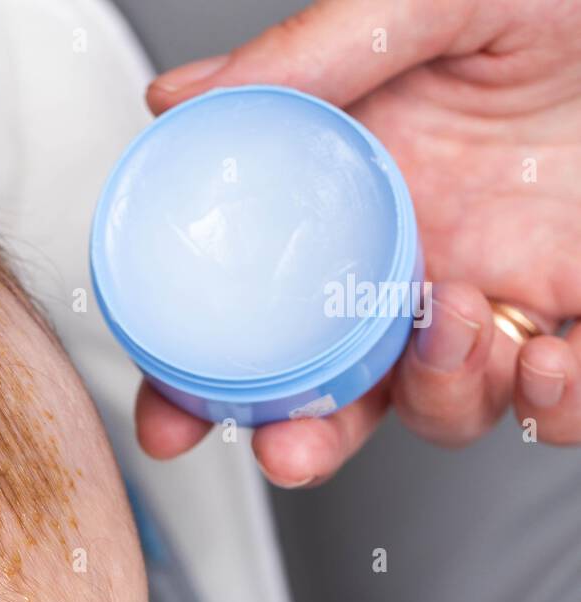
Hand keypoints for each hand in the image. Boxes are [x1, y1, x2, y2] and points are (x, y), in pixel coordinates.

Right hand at [137, 0, 580, 485]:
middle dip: (304, 439)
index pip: (266, 311)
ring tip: (453, 318)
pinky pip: (562, 408)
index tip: (174, 416)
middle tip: (290, 445)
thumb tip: (184, 97)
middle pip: (340, 391)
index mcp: (367, 196)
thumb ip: (310, 50)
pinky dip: (553, 409)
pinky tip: (548, 359)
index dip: (212, 379)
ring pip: (445, 408)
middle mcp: (422, 259)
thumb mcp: (425, 3)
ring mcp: (505, 291)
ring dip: (440, 394)